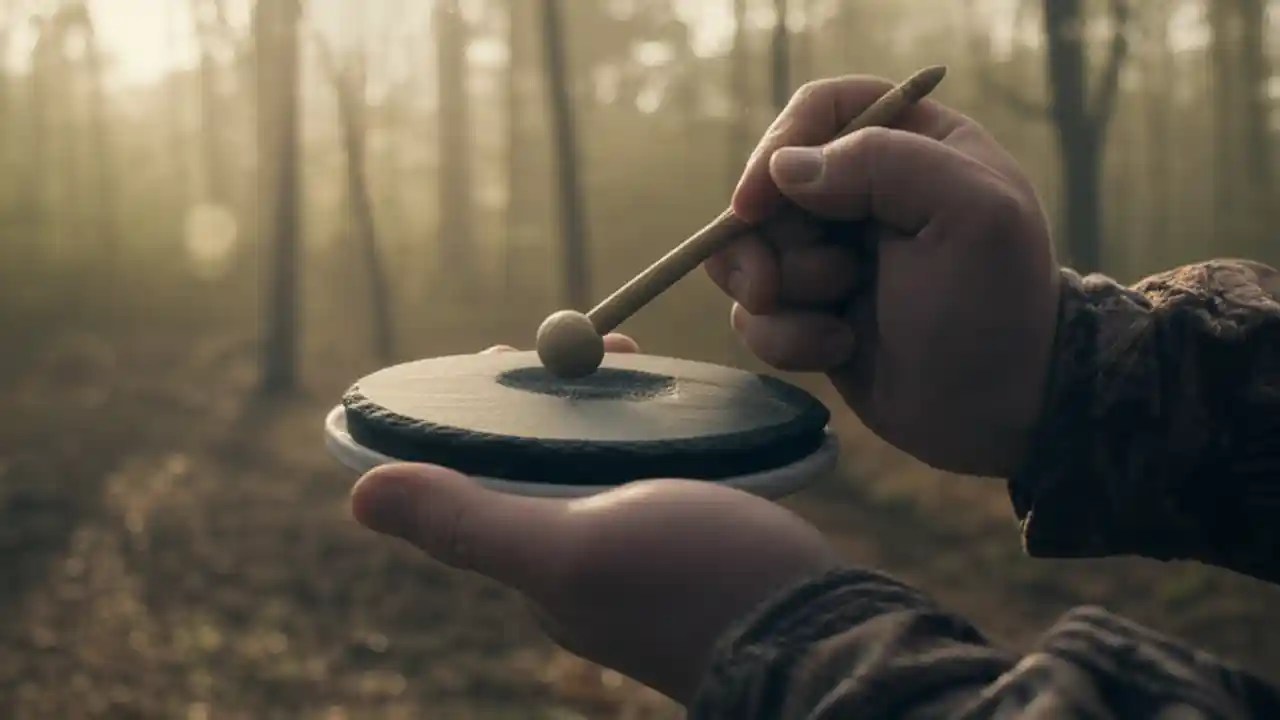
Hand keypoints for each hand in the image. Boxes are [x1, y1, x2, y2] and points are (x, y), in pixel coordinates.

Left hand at [349, 336, 841, 704]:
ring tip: (624, 356)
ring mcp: (637, 554)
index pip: (480, 479)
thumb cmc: (692, 584)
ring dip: (597, 407)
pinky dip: (645, 429)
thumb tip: (357, 494)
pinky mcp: (689, 542)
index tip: (497, 352)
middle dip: (544, 397)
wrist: (817, 629)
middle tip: (575, 345)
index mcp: (539, 566)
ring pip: (598, 463)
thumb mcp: (569, 548)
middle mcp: (579, 563)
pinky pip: (650, 473)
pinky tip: (668, 402)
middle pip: (539, 463)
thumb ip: (468, 522)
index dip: (475, 411)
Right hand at [706, 75, 1060, 477]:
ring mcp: (830, 254)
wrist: (1000, 413)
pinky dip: (781, 337)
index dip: (778, 147)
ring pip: (747, 252)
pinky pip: (752, 312)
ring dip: (779, 294)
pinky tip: (836, 350)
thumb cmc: (997, 308)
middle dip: (777, 243)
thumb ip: (885, 164)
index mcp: (913, 145)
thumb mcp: (971, 215)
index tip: (755, 205)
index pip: (822, 109)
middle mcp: (864, 191)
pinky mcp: (809, 311)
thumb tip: (783, 169)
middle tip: (824, 284)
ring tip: (837, 322)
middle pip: (769, 187)